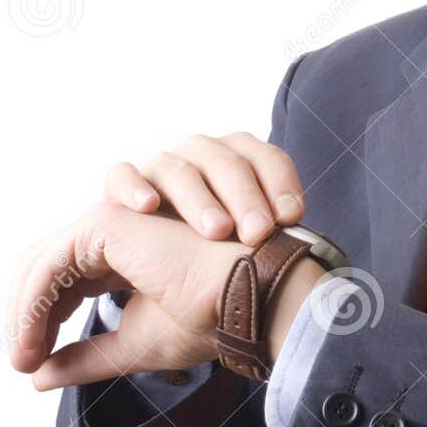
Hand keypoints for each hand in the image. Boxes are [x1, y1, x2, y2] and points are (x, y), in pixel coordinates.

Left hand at [7, 202, 243, 389]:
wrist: (246, 299)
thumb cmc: (210, 316)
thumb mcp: (134, 345)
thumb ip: (88, 357)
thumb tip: (41, 377)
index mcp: (124, 256)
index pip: (64, 283)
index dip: (41, 321)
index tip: (34, 364)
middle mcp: (114, 235)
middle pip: (45, 269)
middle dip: (26, 315)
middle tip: (23, 361)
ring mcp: (109, 223)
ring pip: (41, 265)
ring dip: (25, 313)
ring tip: (26, 356)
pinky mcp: (106, 222)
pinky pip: (49, 265)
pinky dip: (33, 304)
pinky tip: (34, 338)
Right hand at [104, 132, 305, 246]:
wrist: (167, 269)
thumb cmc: (217, 258)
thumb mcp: (249, 248)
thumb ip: (273, 240)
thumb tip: (306, 248)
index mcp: (237, 162)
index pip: (264, 156)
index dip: (280, 181)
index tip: (292, 216)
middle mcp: (200, 157)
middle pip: (225, 160)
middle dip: (244, 195)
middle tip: (257, 232)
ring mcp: (161, 168)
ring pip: (178, 168)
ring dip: (199, 198)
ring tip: (216, 231)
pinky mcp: (120, 187)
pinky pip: (120, 175)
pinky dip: (132, 186)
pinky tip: (148, 207)